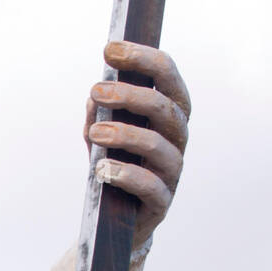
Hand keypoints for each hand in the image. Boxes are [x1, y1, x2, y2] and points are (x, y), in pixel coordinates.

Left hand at [83, 39, 190, 248]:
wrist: (116, 221)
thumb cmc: (114, 167)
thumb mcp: (101, 137)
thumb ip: (98, 115)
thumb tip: (94, 96)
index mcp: (169, 112)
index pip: (166, 76)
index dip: (142, 58)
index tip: (110, 49)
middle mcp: (177, 137)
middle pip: (165, 106)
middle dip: (131, 94)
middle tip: (96, 89)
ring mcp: (172, 170)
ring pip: (157, 144)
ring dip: (124, 133)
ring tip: (94, 131)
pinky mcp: (162, 201)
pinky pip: (148, 185)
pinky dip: (124, 174)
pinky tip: (101, 169)